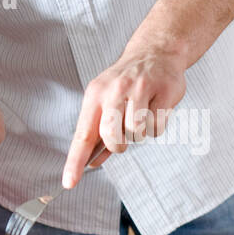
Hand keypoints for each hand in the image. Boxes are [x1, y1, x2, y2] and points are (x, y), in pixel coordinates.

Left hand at [63, 46, 187, 188]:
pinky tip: (156, 109)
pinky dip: (157, 126)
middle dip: (119, 145)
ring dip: (140, 133)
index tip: (69, 182)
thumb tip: (91, 163)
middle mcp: (115, 90)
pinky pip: (157, 127)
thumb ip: (98, 132)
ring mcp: (140, 89)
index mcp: (95, 94)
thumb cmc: (126, 82)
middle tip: (124, 134)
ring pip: (137, 133)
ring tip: (142, 115)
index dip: (75, 161)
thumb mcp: (104, 100)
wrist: (155, 52)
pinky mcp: (164, 91)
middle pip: (112, 137)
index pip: (83, 134)